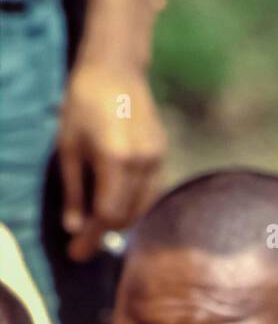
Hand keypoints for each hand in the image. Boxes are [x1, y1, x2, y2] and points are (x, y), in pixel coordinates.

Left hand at [58, 64, 165, 260]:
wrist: (116, 69)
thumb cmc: (84, 104)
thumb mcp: (68, 148)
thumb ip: (74, 191)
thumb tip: (74, 228)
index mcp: (115, 160)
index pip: (107, 215)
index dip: (91, 238)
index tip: (77, 254)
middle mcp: (142, 164)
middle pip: (126, 216)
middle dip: (104, 234)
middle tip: (83, 243)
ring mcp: (157, 159)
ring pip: (141, 207)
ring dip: (120, 220)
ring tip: (98, 224)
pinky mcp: (162, 155)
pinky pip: (149, 192)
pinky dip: (133, 203)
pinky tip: (118, 203)